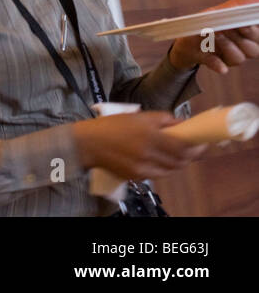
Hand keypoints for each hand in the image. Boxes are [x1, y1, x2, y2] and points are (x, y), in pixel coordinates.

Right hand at [72, 111, 208, 179]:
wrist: (88, 143)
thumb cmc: (111, 126)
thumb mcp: (137, 116)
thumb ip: (162, 119)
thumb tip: (181, 123)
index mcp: (150, 135)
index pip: (183, 146)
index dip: (197, 146)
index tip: (203, 142)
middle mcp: (149, 153)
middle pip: (180, 160)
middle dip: (190, 156)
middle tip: (192, 148)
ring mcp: (143, 167)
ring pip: (171, 169)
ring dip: (177, 163)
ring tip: (176, 154)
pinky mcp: (137, 176)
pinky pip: (158, 174)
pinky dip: (163, 168)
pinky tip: (159, 160)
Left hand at [168, 0, 258, 74]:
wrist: (184, 38)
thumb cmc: (207, 21)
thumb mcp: (219, 11)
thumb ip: (238, 6)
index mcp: (247, 35)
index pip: (258, 36)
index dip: (253, 31)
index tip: (245, 24)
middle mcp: (242, 48)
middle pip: (254, 49)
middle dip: (240, 37)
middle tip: (227, 26)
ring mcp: (229, 57)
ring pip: (239, 58)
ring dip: (227, 45)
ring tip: (214, 33)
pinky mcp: (215, 63)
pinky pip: (220, 66)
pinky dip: (219, 65)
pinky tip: (220, 67)